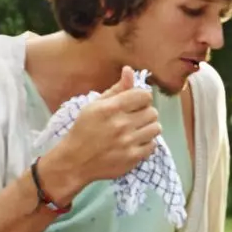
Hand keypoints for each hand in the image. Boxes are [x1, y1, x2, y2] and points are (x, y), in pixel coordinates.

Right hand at [39, 67, 159, 200]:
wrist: (75, 160)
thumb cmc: (84, 129)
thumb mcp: (95, 105)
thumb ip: (116, 89)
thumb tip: (129, 70)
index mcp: (111, 108)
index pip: (144, 95)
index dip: (141, 99)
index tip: (134, 104)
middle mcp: (121, 124)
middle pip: (153, 112)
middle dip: (145, 113)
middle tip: (133, 119)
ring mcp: (128, 142)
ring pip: (156, 128)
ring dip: (148, 128)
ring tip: (135, 130)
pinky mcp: (133, 157)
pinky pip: (153, 145)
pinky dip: (146, 143)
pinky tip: (134, 142)